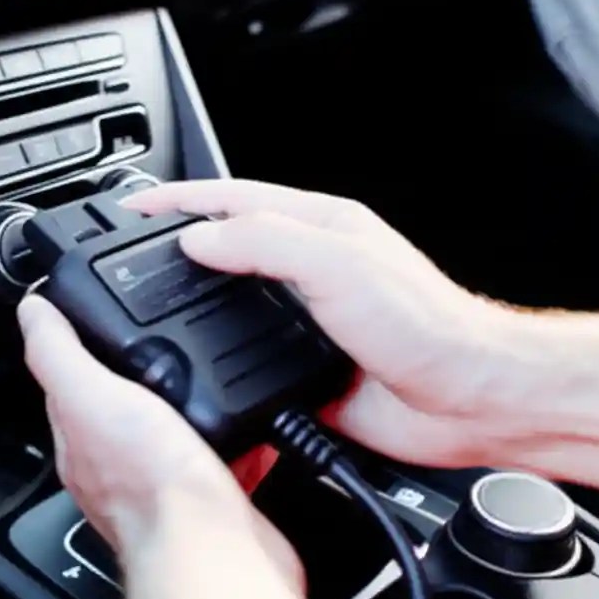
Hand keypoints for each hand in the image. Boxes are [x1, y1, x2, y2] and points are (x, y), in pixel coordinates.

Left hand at [17, 295, 303, 592]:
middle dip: (143, 375)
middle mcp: (119, 469)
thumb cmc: (150, 484)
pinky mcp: (215, 501)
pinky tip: (249, 420)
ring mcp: (168, 487)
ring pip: (174, 432)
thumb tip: (31, 311)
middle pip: (124, 407)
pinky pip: (224, 458)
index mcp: (81, 444)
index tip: (93, 319)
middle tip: (163, 337)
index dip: (78, 349)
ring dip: (190, 404)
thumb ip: (57, 353)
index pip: (67, 387)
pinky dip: (236, 436)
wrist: (215, 547)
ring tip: (209, 370)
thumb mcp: (90, 395)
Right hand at [122, 179, 523, 467]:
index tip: (135, 208)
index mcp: (320, 226)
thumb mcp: (340, 265)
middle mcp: (311, 267)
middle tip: (130, 248)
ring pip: (233, 300)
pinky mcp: (304, 367)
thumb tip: (199, 239)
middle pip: (228, 242)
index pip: (233, 199)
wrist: (468, 400)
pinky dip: (217, 355)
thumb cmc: (429, 326)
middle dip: (177, 240)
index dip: (180, 199)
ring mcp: (307, 317)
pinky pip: (247, 356)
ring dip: (192, 297)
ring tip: (149, 297)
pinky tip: (198, 361)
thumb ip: (266, 244)